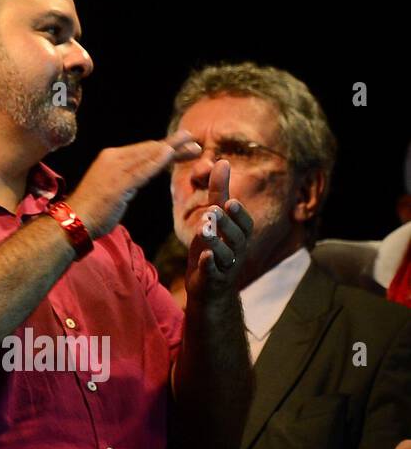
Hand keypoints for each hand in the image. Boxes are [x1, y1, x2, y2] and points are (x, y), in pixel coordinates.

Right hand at [67, 131, 201, 239]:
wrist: (72, 222)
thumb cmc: (90, 211)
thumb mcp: (110, 189)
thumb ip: (125, 181)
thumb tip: (136, 180)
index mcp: (110, 158)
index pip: (143, 150)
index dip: (165, 147)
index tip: (185, 147)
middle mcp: (113, 158)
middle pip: (149, 149)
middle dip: (174, 146)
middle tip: (197, 144)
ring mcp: (115, 170)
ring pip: (148, 156)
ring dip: (172, 150)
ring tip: (193, 147)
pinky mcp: (118, 184)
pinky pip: (141, 170)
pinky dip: (157, 161)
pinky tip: (170, 154)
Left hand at [184, 159, 253, 304]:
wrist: (210, 288)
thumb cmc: (214, 247)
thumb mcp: (215, 218)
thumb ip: (219, 192)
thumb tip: (223, 161)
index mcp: (239, 236)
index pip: (244, 223)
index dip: (239, 214)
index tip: (230, 201)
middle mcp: (236, 251)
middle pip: (237, 238)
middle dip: (227, 224)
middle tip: (215, 210)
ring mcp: (225, 267)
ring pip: (225, 255)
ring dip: (216, 242)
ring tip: (204, 229)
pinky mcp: (212, 280)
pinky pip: (213, 273)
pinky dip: (209, 265)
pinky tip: (203, 256)